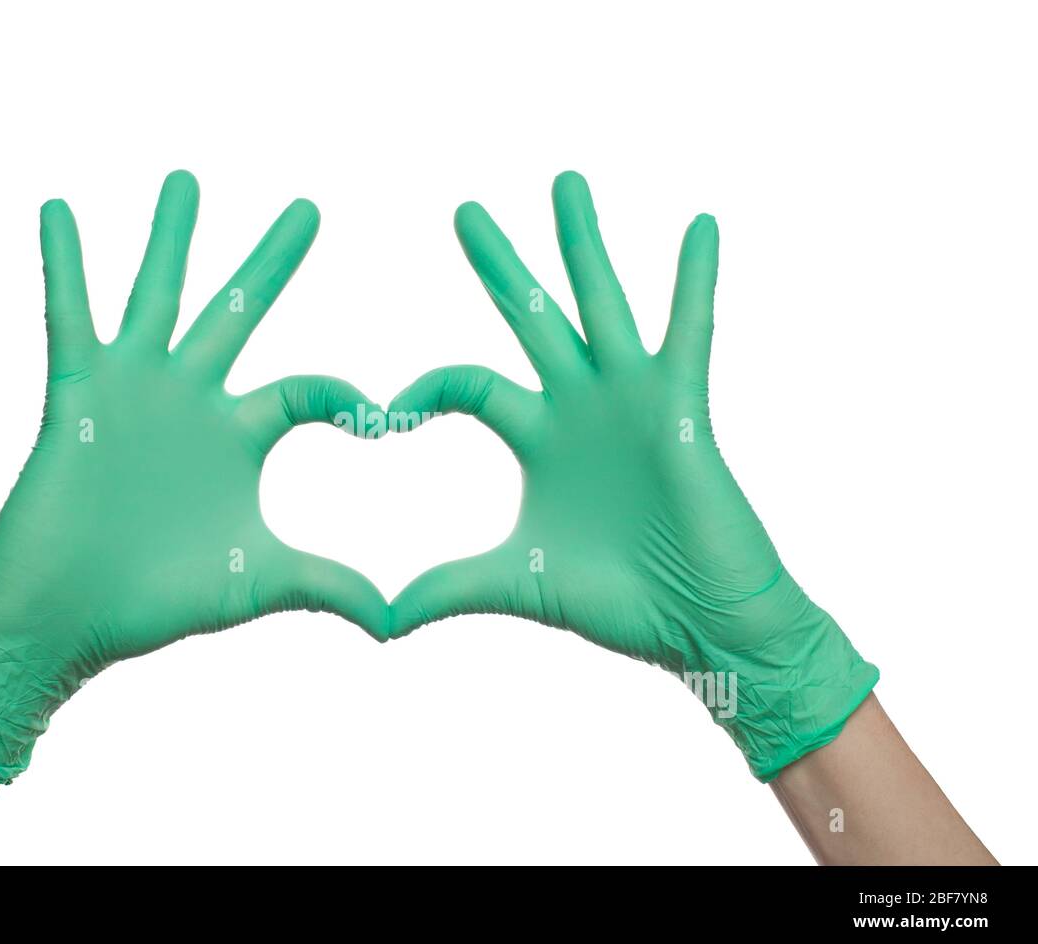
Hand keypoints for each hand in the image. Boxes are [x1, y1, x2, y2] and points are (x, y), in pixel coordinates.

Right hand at [0, 171, 387, 783]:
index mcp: (239, 436)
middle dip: (274, 261)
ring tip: (189, 178)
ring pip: (158, 295)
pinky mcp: (77, 394)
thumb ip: (327, 587)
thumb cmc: (155, 604)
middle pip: (240, 311)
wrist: (64, 619)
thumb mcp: (257, 582)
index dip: (349, 399)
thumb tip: (395, 623)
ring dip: (174, 238)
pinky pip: (70, 316)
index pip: (309, 390)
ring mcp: (133, 391)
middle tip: (311, 207)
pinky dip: (66, 265)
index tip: (389, 417)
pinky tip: (61, 211)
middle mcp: (191, 400)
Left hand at [387, 172, 876, 778]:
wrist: (703, 625)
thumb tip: (378, 623)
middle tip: (462, 211)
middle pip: (529, 316)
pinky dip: (694, 281)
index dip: (422, 389)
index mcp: (537, 436)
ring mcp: (632, 399)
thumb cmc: (621, 603)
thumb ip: (448, 588)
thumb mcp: (516, 584)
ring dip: (582, 242)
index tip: (378, 417)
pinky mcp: (682, 407)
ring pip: (601, 302)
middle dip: (499, 264)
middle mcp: (580, 405)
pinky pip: (689, 331)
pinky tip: (699, 225)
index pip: (467, 383)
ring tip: (563, 181)